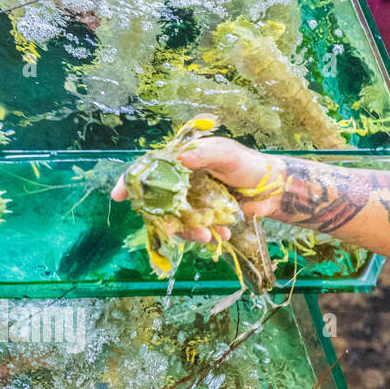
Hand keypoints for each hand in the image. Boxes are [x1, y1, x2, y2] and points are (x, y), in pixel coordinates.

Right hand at [111, 137, 288, 237]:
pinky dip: (206, 235)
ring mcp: (191, 203)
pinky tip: (222, 234)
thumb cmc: (246, 164)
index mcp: (181, 162)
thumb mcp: (225, 153)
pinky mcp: (203, 219)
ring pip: (176, 222)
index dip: (130, 182)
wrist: (271, 188)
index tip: (117, 196)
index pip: (149, 171)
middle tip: (174, 228)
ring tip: (208, 234)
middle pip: (158, 203)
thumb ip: (203, 154)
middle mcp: (181, 184)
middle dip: (164, 218)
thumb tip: (180, 159)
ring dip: (188, 231)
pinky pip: (194, 231)